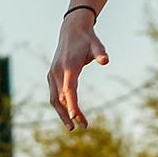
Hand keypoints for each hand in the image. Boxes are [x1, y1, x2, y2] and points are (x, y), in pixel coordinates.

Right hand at [48, 9, 107, 129]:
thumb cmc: (87, 39)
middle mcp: (57, 72)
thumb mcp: (96, 44)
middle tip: (81, 127)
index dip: (72, 105)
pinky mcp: (51, 75)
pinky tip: (67, 113)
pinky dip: (60, 105)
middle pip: (61, 99)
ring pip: (54, 99)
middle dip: (70, 114)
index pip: (69, 90)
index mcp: (68, 67)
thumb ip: (100, 53)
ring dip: (62, 113)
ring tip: (72, 126)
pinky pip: (54, 94)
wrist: (71, 30)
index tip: (76, 117)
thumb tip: (106, 61)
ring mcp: (52, 74)